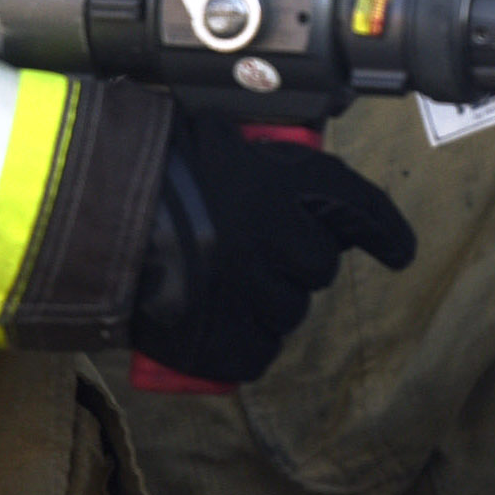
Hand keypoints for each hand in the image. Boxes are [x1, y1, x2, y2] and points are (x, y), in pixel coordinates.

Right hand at [129, 115, 415, 383]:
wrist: (94, 215)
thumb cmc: (151, 166)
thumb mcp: (219, 143)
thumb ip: (259, 159)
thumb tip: (281, 170)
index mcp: (283, 184)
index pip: (357, 208)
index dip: (385, 231)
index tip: (401, 251)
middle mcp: (280, 240)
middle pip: (318, 267)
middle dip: (297, 261)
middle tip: (253, 250)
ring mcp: (254, 295)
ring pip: (287, 312)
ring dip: (266, 301)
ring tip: (220, 279)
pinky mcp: (227, 342)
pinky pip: (254, 351)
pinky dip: (239, 341)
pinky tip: (213, 319)